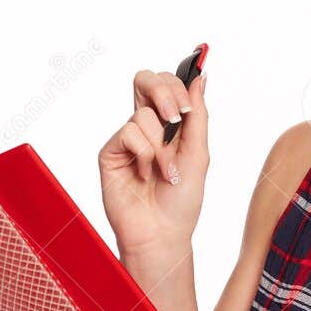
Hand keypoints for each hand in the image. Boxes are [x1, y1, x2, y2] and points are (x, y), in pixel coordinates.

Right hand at [98, 67, 207, 257]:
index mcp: (168, 124)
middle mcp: (145, 127)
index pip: (168, 84)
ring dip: (162, 147)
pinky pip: (129, 133)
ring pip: (143, 116)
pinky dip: (144, 155)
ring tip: (166, 172)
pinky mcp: (111, 152)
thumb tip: (200, 77)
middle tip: (176, 117)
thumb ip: (198, 115)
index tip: (190, 106)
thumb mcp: (199, 154)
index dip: (179, 84)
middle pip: (146, 81)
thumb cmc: (181, 201)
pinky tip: (145, 175)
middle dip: (165, 93)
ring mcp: (126, 139)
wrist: (162, 233)